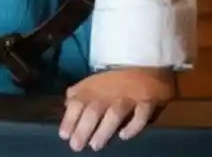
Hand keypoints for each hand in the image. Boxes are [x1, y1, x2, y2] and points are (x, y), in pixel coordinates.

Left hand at [59, 66, 174, 151]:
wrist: (146, 66)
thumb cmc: (115, 80)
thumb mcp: (93, 83)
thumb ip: (78, 94)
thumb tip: (66, 105)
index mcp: (93, 89)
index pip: (77, 103)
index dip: (69, 119)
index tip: (64, 135)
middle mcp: (108, 94)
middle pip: (94, 111)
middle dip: (83, 129)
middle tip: (76, 146)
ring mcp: (128, 98)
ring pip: (114, 114)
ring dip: (104, 130)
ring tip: (95, 146)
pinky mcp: (147, 102)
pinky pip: (140, 115)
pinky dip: (133, 126)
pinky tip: (124, 136)